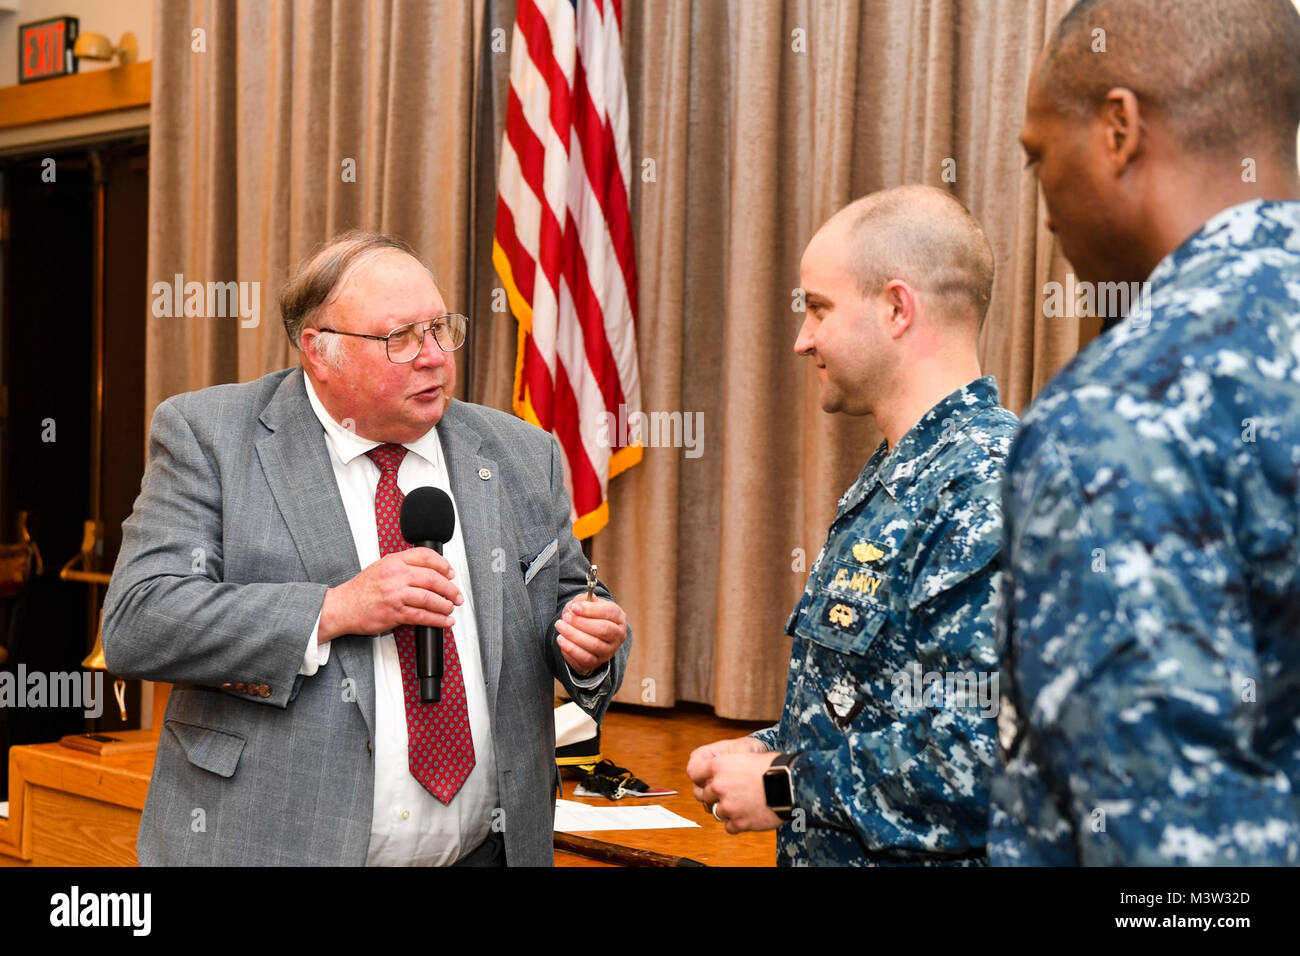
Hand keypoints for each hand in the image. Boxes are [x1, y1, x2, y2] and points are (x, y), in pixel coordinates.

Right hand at [318, 548, 462, 641]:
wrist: (342, 607)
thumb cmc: (361, 589)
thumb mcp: (381, 567)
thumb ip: (403, 565)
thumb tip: (429, 570)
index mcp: (394, 561)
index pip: (425, 556)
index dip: (443, 564)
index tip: (450, 573)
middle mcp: (396, 576)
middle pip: (432, 578)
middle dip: (449, 588)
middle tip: (456, 594)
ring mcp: (395, 595)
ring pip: (429, 598)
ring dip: (445, 605)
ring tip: (450, 608)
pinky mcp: (394, 613)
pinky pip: (422, 616)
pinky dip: (437, 620)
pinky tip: (444, 621)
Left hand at [555, 597, 626, 672]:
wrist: (588, 634)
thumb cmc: (588, 615)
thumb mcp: (587, 603)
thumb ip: (584, 600)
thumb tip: (577, 605)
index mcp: (618, 618)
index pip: (610, 612)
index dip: (591, 610)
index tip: (574, 607)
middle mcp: (618, 636)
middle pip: (603, 630)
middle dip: (581, 623)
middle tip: (565, 617)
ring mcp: (609, 651)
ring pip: (593, 646)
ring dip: (573, 636)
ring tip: (560, 627)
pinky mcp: (597, 663)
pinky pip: (584, 660)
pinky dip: (570, 650)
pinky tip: (561, 640)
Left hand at [687, 740, 781, 833]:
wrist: (790, 784)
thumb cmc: (773, 767)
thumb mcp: (746, 754)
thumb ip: (728, 764)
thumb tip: (718, 770)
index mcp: (719, 765)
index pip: (693, 772)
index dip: (699, 777)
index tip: (704, 780)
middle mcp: (719, 786)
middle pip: (705, 795)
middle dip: (716, 795)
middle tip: (731, 793)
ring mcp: (728, 806)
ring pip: (717, 812)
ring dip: (727, 810)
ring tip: (743, 803)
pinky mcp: (739, 822)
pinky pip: (729, 827)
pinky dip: (737, 823)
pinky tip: (748, 814)